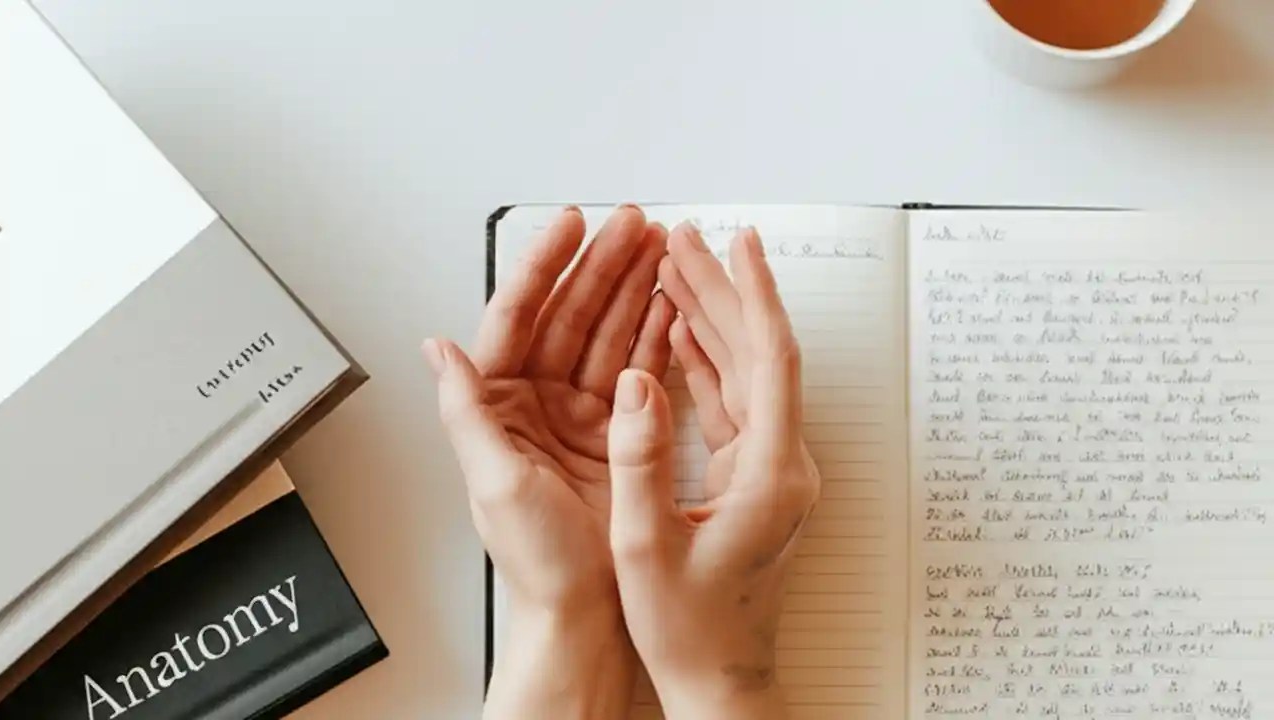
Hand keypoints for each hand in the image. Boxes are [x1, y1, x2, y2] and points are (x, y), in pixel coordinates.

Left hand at [424, 205, 674, 719]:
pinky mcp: (620, 430)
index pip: (519, 317)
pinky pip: (638, 366)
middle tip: (632, 223)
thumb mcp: (492, 483)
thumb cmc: (539, 564)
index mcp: (498, 407)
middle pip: (571, 314)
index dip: (545, 266)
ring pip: (609, 331)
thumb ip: (467, 411)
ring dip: (633, 287)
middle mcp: (538, 403)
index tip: (570, 225)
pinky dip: (656, 332)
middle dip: (602, 264)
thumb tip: (438, 349)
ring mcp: (582, 413)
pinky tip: (670, 301)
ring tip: (659, 247)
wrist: (589, 614)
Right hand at [607, 224, 819, 719]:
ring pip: (746, 373)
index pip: (771, 359)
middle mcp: (781, 464)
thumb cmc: (690, 627)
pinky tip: (683, 337)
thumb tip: (636, 383)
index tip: (739, 245)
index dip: (753, 294)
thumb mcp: (647, 544)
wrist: (720, 676)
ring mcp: (771, 469)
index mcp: (768, 473)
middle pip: (758, 353)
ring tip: (677, 271)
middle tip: (686, 240)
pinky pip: (733, 403)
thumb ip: (640, 459)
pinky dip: (707, 363)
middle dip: (722, 291)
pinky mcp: (754, 478)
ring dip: (712, 320)